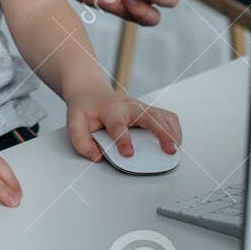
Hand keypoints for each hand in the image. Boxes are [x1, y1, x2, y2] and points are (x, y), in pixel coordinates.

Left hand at [65, 81, 181, 161]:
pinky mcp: (148, 110)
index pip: (118, 125)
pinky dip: (174, 128)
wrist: (90, 92)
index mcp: (110, 110)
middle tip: (169, 149)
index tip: (128, 153)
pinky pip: (166, 116)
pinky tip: (175, 141)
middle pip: (150, 116)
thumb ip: (82, 142)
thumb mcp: (75, 123)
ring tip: (176, 149)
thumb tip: (98, 157)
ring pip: (162, 115)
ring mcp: (141, 107)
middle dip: (162, 133)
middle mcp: (128, 107)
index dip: (123, 140)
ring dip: (172, 131)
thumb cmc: (85, 109)